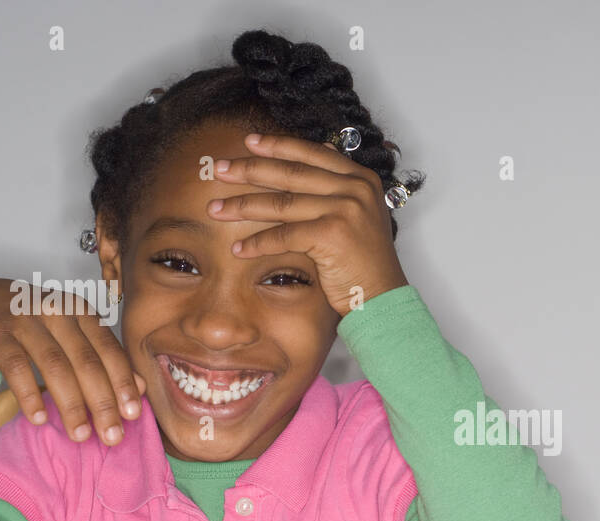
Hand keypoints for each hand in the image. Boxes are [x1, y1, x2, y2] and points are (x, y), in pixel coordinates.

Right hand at [0, 278, 145, 445]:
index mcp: (82, 312)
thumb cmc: (35, 324)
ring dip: (70, 405)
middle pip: (86, 361)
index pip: (109, 351)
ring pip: (54, 366)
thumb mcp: (72, 335)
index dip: (123, 384)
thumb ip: (104, 358)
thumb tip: (140, 388)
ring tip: (80, 435)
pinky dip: (30, 395)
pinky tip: (40, 419)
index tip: (133, 415)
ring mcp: (24, 320)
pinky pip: (15, 367)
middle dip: (102, 402)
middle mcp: (57, 312)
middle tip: (112, 436)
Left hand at [208, 133, 408, 317]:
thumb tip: (315, 156)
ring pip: (282, 203)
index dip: (278, 146)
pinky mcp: (333, 234)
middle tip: (218, 169)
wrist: (384, 298)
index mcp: (361, 179)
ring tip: (216, 209)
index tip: (249, 143)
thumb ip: (338, 187)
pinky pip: (285, 235)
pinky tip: (238, 248)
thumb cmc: (366, 264)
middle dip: (249, 170)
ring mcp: (346, 209)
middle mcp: (355, 188)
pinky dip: (258, 243)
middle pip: (291, 173)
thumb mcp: (358, 215)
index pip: (312, 153)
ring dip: (243, 206)